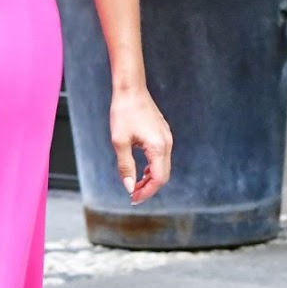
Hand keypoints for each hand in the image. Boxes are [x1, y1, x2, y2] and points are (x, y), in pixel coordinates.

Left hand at [110, 87, 172, 205]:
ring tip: (135, 184)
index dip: (146, 192)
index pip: (159, 179)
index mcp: (158, 147)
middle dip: (149, 187)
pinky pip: (162, 156)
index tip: (133, 198)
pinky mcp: (163, 134)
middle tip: (132, 194)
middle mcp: (167, 144)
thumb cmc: (123, 113)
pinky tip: (142, 170)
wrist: (131, 89)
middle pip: (163, 175)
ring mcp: (167, 138)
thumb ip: (125, 166)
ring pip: (164, 166)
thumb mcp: (119, 142)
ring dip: (151, 178)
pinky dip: (153, 167)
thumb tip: (128, 187)